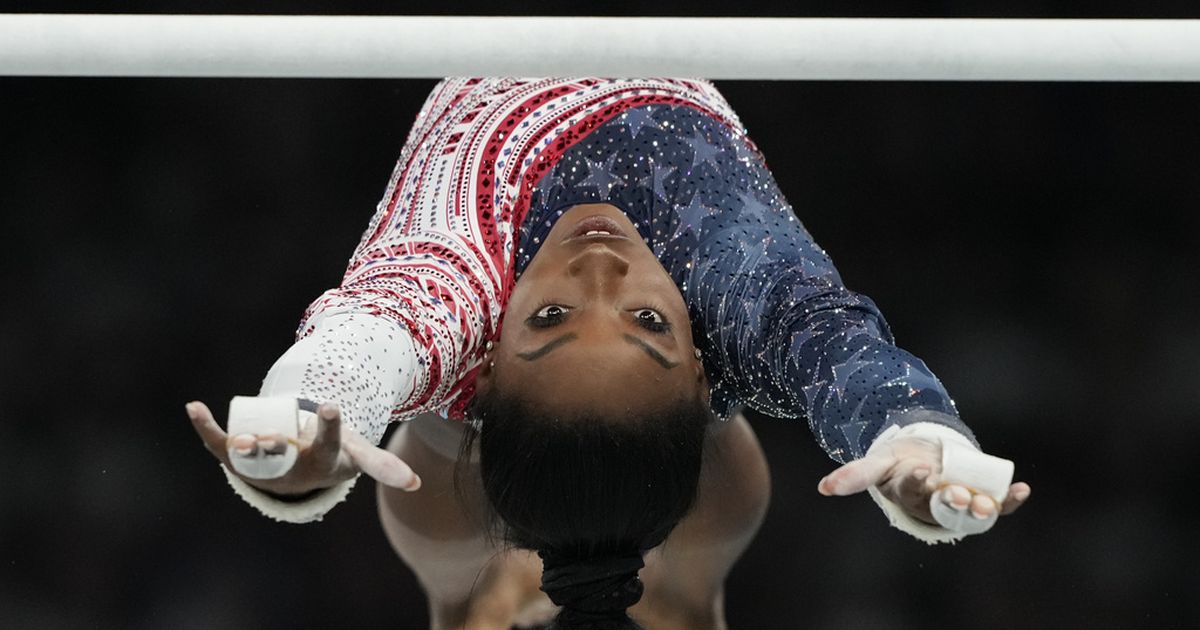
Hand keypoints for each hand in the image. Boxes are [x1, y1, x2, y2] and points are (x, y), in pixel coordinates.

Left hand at [186, 400, 420, 496]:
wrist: (294, 475)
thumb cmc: (328, 457)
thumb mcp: (355, 458)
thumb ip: (384, 468)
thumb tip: (416, 486)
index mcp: (320, 461)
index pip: (327, 443)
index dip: (330, 426)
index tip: (332, 406)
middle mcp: (288, 466)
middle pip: (282, 455)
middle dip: (275, 447)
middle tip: (271, 440)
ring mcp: (260, 464)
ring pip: (250, 454)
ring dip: (241, 447)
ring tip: (239, 439)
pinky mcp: (237, 459)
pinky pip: (217, 444)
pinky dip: (204, 425)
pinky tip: (193, 406)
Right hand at [816, 437, 1029, 525]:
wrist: (925, 459)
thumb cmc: (899, 462)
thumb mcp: (877, 462)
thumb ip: (854, 475)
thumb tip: (823, 489)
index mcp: (908, 491)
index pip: (912, 490)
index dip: (918, 482)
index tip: (924, 472)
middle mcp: (935, 502)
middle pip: (944, 505)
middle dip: (952, 501)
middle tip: (959, 494)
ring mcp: (960, 501)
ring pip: (971, 511)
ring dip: (982, 508)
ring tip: (986, 503)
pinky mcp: (982, 498)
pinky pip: (998, 505)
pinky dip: (1010, 500)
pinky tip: (1022, 490)